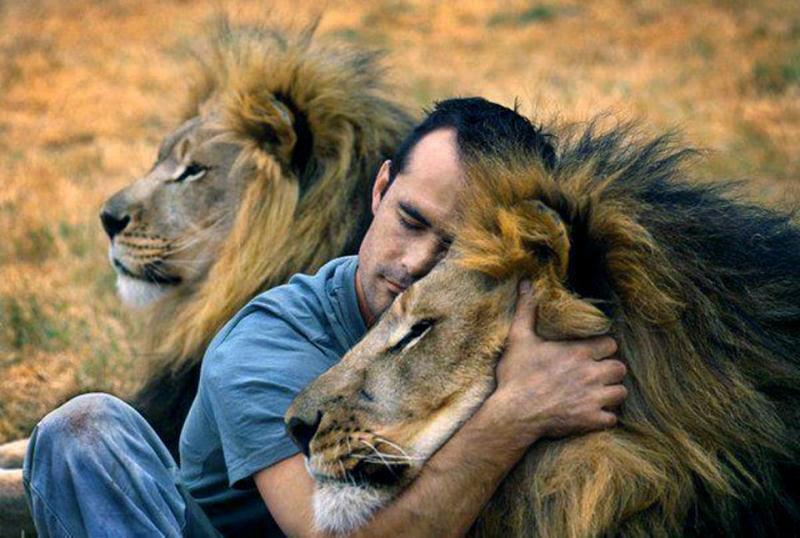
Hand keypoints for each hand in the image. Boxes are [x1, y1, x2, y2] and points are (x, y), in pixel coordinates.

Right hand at [489, 280, 626, 445]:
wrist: (513, 414)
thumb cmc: (516, 376)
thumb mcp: (519, 339)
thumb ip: (526, 310)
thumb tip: (525, 283)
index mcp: (578, 353)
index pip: (611, 345)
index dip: (603, 349)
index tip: (592, 353)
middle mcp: (590, 374)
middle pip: (620, 368)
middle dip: (610, 370)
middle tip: (596, 373)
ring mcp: (592, 398)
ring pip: (620, 393)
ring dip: (610, 392)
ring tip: (598, 392)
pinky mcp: (590, 420)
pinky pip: (611, 418)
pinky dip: (604, 416)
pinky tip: (591, 413)